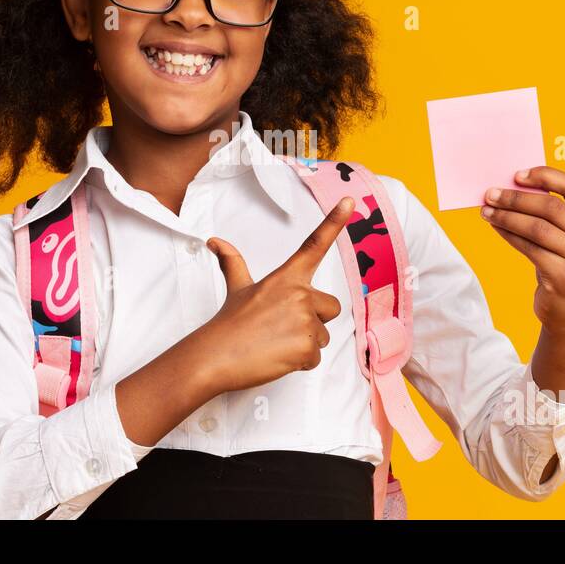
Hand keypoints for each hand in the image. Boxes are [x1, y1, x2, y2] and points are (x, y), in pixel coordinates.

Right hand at [192, 196, 353, 395]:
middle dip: (314, 320)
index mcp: (286, 277)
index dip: (334, 222)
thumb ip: (233, 262)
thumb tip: (214, 241)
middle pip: (330, 307)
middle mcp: (299, 295)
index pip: (314, 245)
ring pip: (322, 335)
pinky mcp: (307, 347)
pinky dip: (299, 362)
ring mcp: (305, 321)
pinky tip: (278, 358)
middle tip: (282, 328)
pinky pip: (315, 358)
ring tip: (276, 344)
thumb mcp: (237, 288)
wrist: (216, 356)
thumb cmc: (229, 324)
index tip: (350, 201)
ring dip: (304, 343)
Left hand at [481, 167, 564, 338]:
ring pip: (536, 227)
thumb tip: (511, 187)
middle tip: (490, 194)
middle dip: (515, 198)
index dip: (544, 176)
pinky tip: (496, 228)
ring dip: (507, 216)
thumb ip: (553, 214)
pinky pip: (529, 248)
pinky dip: (508, 235)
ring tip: (487, 211)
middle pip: (550, 207)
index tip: (516, 175)